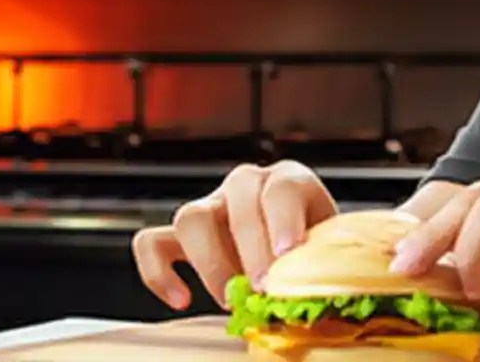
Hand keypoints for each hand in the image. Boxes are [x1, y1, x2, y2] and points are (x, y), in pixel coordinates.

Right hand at [132, 160, 337, 309]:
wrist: (294, 253)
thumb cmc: (313, 249)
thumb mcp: (328, 245)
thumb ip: (322, 256)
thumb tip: (316, 282)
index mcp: (289, 179)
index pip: (283, 186)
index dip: (285, 218)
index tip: (288, 254)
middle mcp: (245, 185)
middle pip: (239, 198)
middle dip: (251, 248)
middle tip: (263, 289)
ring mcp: (210, 206)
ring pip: (191, 216)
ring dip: (210, 261)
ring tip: (229, 299)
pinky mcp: (179, 236)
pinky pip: (151, 243)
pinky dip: (158, 272)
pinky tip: (181, 300)